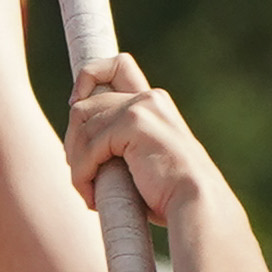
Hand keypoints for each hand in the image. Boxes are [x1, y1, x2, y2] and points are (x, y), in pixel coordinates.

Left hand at [63, 55, 216, 225]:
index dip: (88, 77)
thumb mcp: (144, 159)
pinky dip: (83, 174)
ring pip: (82, 127)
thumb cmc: (171, 195)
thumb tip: (78, 145)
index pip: (117, 66)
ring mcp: (142, 108)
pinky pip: (90, 146)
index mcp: (154, 103)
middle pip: (84, 104)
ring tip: (87, 190)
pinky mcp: (134, 124)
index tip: (75, 104)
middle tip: (82, 174)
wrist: (197, 205)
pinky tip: (92, 197)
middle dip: (74, 141)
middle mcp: (148, 98)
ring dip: (77, 163)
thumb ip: (121, 142)